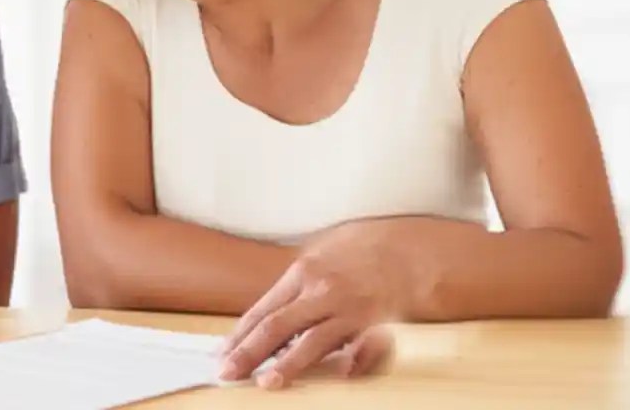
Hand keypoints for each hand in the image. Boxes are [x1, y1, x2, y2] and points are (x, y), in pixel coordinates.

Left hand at [218, 219, 413, 389]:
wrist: (408, 248)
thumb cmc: (360, 254)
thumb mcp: (319, 259)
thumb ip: (295, 290)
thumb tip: (263, 321)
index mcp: (302, 274)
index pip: (262, 311)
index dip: (239, 336)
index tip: (221, 355)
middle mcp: (321, 290)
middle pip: (277, 326)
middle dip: (248, 352)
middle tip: (227, 373)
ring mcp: (349, 307)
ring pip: (313, 341)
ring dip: (288, 364)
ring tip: (266, 382)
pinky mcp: (378, 322)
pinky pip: (363, 348)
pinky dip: (353, 363)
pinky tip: (340, 377)